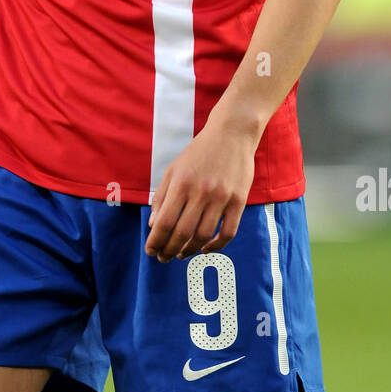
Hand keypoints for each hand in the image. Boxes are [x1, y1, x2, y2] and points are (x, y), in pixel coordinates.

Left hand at [144, 114, 258, 262]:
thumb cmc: (199, 152)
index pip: (164, 222)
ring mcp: (221, 197)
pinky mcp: (239, 200)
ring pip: (204, 235)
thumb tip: (154, 226)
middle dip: (169, 250)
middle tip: (164, 258)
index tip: (151, 251)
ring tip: (181, 254)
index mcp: (181, 183)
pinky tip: (205, 248)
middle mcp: (200, 192)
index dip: (156, 241)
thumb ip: (162, 196)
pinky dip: (216, 246)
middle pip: (182, 232)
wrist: (232, 134)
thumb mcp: (174, 168)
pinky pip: (228, 232)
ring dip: (190, 250)